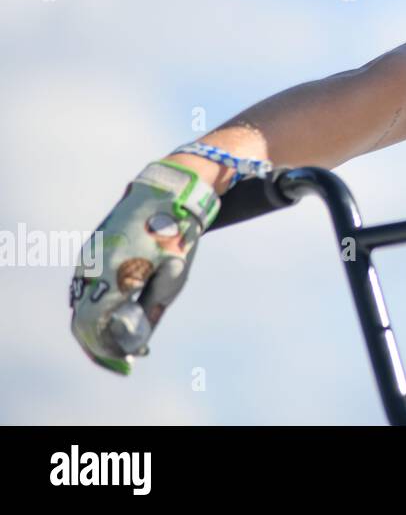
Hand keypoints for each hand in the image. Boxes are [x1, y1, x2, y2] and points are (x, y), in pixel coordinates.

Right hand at [70, 160, 218, 373]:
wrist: (169, 191)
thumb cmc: (176, 235)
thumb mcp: (172, 280)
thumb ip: (149, 313)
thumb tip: (134, 343)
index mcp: (111, 275)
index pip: (91, 326)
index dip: (104, 349)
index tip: (123, 362)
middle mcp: (92, 267)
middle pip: (82, 317)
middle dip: (100, 340)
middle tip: (122, 354)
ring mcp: (89, 256)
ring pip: (82, 301)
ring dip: (98, 321)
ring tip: (123, 334)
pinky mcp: (92, 249)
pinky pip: (87, 284)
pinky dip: (98, 301)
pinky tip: (119, 309)